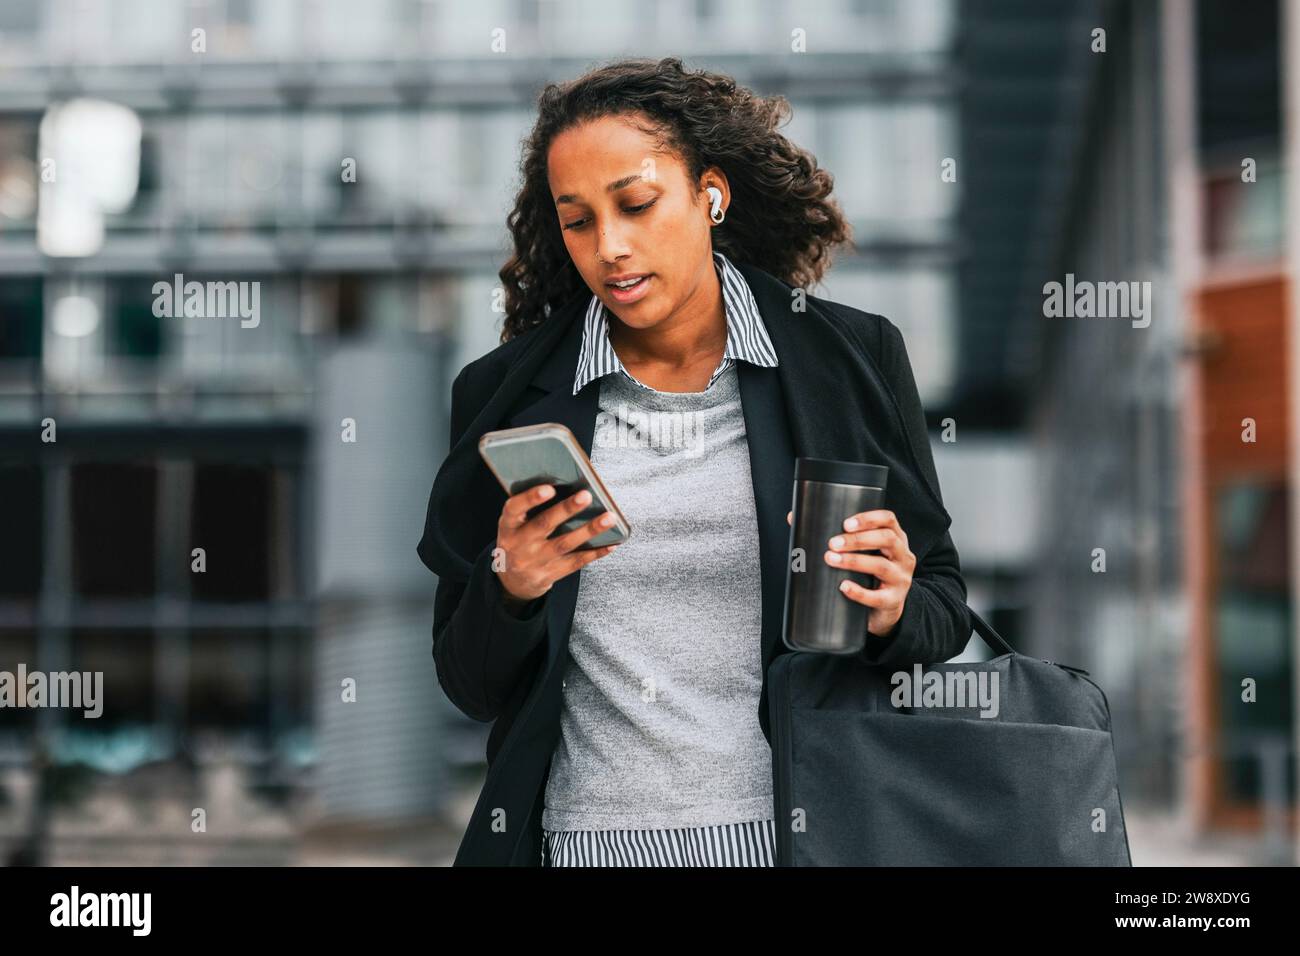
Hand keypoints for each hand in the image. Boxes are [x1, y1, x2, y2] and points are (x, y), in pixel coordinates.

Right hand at [495, 484, 620, 603]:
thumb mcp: (515, 524)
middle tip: (586, 495)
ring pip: (564, 544)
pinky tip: (612, 542)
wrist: (514, 580)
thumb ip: (531, 509)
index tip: (550, 488)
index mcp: (507, 526)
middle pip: (544, 524)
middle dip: (566, 509)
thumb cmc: (520, 539)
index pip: (514, 509)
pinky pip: (576, 562)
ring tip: (609, 517)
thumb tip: (568, 485)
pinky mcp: (550, 574)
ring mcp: (535, 561)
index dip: (530, 498)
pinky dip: (595, 552)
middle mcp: (518, 544)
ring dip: (589, 530)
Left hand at [787, 508, 914, 637]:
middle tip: (832, 543)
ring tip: (831, 559)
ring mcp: (900, 579)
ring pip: (881, 566)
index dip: (869, 518)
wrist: (885, 611)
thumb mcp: (861, 554)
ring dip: (854, 561)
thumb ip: (835, 536)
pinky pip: (878, 597)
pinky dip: (859, 592)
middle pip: (887, 539)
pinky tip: (843, 587)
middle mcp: (902, 556)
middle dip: (858, 539)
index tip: (846, 523)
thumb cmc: (868, 575)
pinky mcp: (893, 601)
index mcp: (895, 539)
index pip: (889, 520)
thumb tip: (794, 517)